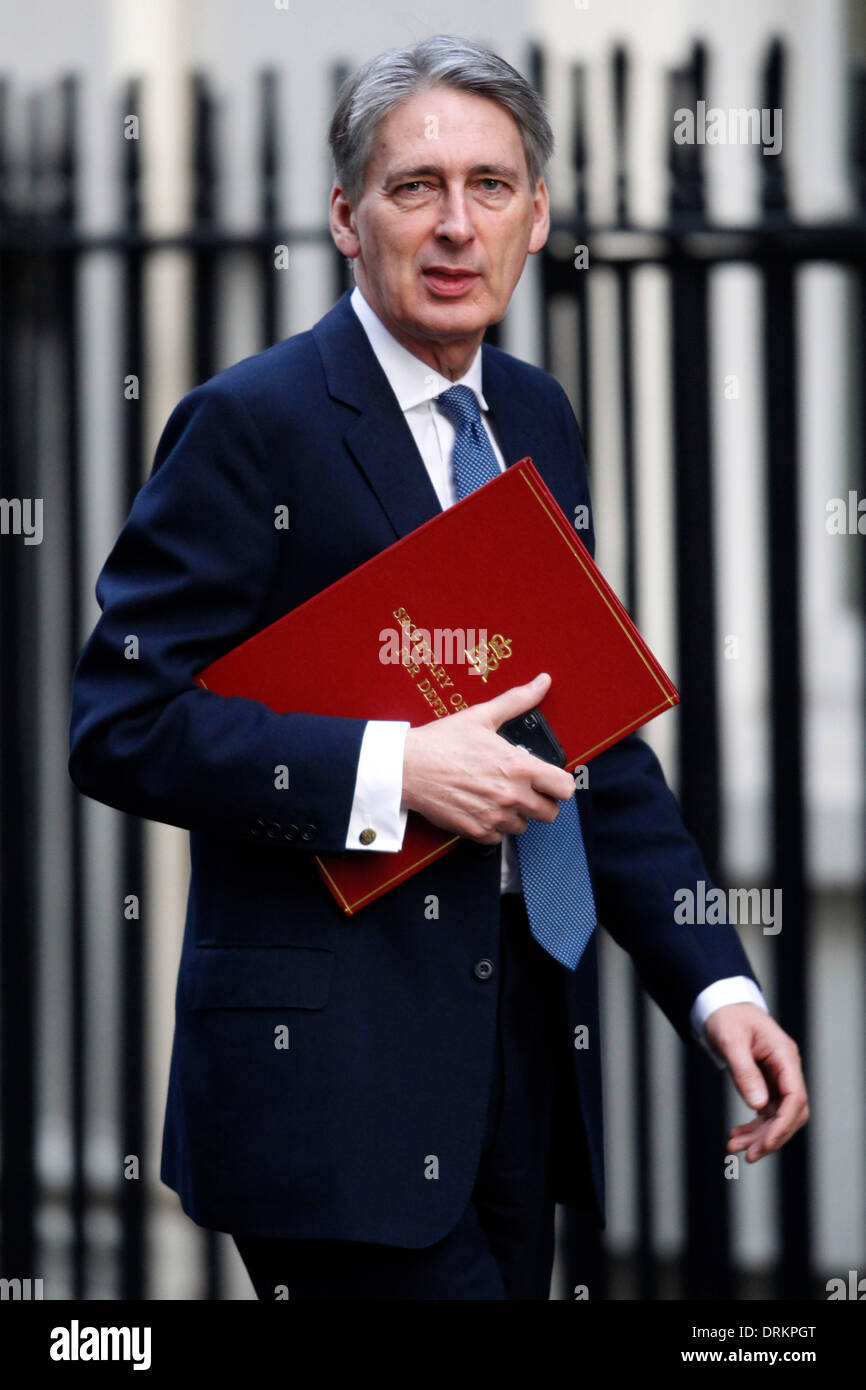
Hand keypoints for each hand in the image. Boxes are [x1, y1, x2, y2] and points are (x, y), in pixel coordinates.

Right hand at [400, 671, 575, 843]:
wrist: (408, 767)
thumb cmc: (442, 741)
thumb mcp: (483, 716)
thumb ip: (518, 701)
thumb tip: (542, 683)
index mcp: (519, 767)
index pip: (565, 788)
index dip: (560, 784)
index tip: (551, 780)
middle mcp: (511, 795)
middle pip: (550, 813)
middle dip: (540, 801)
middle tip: (524, 789)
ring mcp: (494, 816)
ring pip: (523, 826)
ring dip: (515, 815)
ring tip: (497, 796)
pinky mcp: (476, 831)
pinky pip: (498, 837)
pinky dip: (492, 826)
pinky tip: (481, 807)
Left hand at [704, 1003, 808, 1161]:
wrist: (722, 1007)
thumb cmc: (728, 1018)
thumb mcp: (731, 1041)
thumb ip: (744, 1072)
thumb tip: (759, 1105)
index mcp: (784, 1056)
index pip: (795, 1097)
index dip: (783, 1124)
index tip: (765, 1144)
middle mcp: (786, 1069)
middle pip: (791, 1113)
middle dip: (772, 1136)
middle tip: (748, 1154)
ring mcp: (778, 1078)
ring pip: (778, 1116)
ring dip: (759, 1135)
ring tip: (734, 1146)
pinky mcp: (767, 1084)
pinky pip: (766, 1112)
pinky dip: (753, 1126)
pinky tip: (737, 1135)